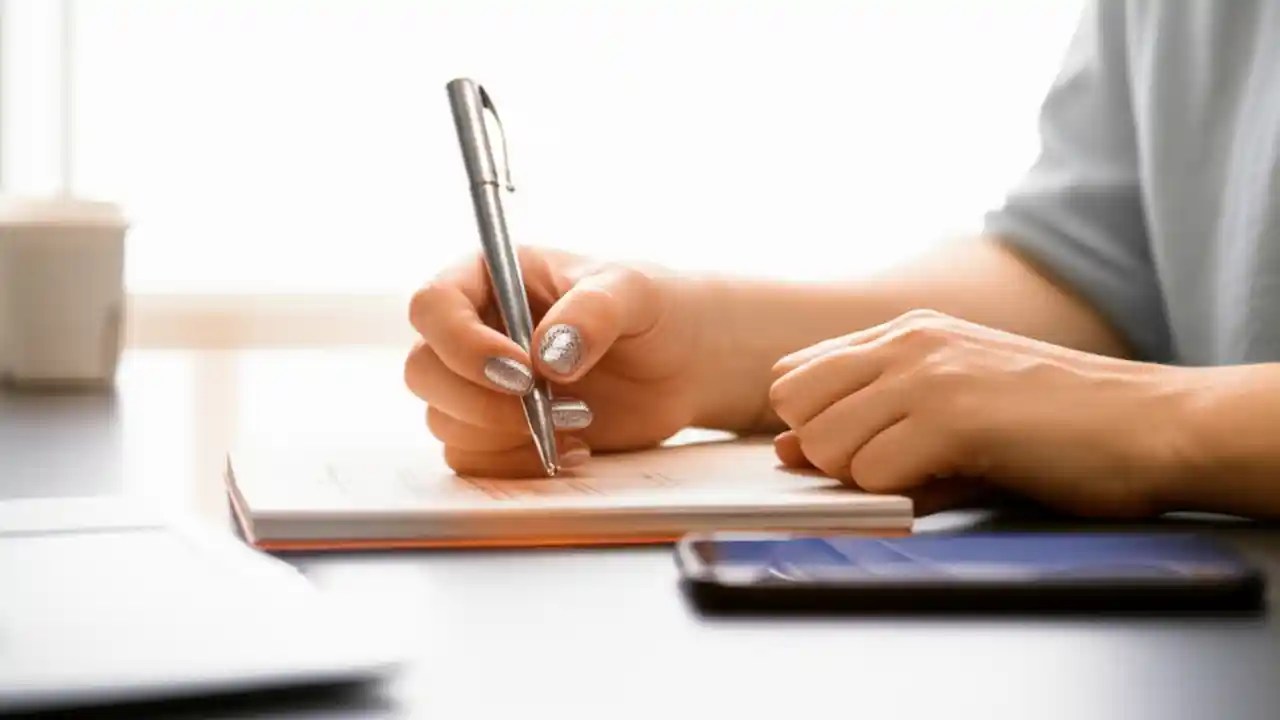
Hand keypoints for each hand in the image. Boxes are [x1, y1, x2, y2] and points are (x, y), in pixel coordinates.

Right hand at [405, 248, 708, 475]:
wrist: (680, 365)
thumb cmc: (652, 309)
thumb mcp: (634, 292)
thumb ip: (593, 311)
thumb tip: (549, 355)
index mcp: (489, 277)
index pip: (433, 305)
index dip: (463, 343)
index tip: (521, 372)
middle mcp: (472, 330)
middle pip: (423, 371)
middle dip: (479, 399)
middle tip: (544, 404)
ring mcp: (479, 386)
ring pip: (444, 421)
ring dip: (506, 434)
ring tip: (579, 421)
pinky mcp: (496, 433)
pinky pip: (474, 460)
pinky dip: (519, 464)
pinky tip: (575, 449)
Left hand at [769, 310, 1196, 517]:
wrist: (1150, 424)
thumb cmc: (1054, 423)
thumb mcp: (954, 407)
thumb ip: (869, 424)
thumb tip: (784, 451)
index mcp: (906, 330)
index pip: (797, 373)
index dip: (812, 423)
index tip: (859, 449)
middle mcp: (908, 341)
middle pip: (793, 404)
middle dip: (824, 449)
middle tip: (890, 464)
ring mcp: (928, 374)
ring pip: (822, 442)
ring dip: (863, 476)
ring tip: (930, 472)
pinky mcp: (953, 416)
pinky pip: (872, 474)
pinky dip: (901, 496)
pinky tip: (955, 481)